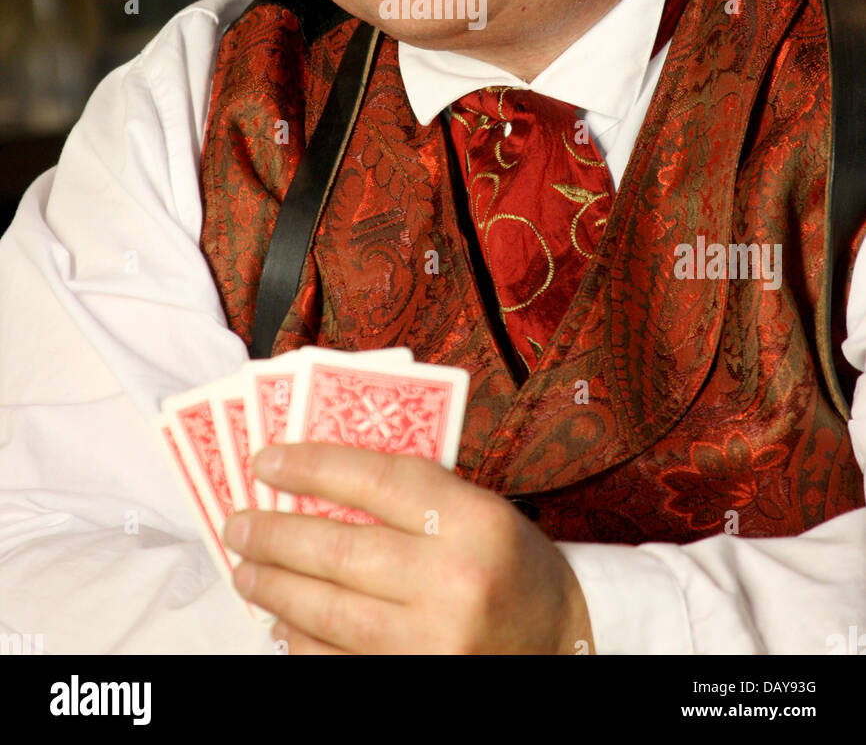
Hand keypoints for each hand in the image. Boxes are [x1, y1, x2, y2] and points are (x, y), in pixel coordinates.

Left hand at [223, 441, 594, 655]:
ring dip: (277, 589)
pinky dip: (302, 642)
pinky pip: (340, 662)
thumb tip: (313, 487)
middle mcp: (455, 582)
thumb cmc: (510, 564)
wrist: (564, 642)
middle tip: (239, 523)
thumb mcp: (477, 509)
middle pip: (341, 549)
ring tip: (247, 571)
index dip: (313, 466)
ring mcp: (435, 642)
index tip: (267, 461)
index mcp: (474, 521)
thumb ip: (409, 495)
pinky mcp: (417, 681)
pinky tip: (281, 622)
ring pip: (330, 612)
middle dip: (276, 535)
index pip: (377, 480)